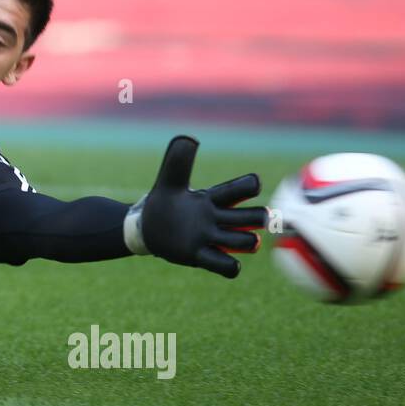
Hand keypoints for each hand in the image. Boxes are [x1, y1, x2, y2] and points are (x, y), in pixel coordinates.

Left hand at [124, 135, 267, 277]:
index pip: (240, 189)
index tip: (252, 185)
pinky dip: (230, 267)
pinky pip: (224, 266)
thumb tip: (189, 139)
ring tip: (238, 239)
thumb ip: (178, 161)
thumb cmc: (164, 203)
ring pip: (244, 241)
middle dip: (258, 216)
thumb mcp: (169, 181)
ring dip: (246, 241)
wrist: (146, 229)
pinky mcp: (199, 257)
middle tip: (257, 218)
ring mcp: (210, 238)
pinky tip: (230, 264)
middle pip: (252, 217)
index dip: (249, 185)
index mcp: (212, 199)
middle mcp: (217, 219)